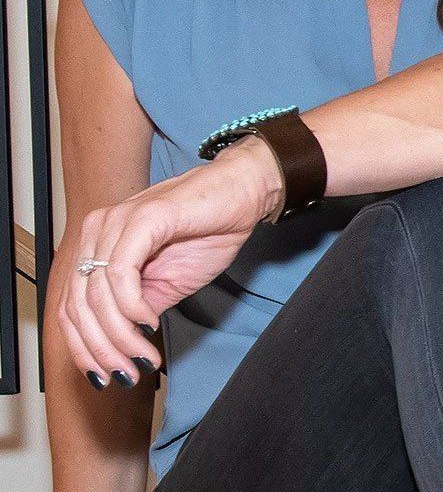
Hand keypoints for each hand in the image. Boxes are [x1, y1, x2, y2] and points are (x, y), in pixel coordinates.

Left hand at [57, 139, 281, 385]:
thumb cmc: (210, 231)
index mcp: (98, 243)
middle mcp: (98, 229)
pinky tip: (149, 322)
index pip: (70, 306)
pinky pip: (120, 274)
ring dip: (118, 337)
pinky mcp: (144, 217)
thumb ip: (133, 309)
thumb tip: (113, 350)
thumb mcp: (165, 284)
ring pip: (96, 296)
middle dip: (101, 350)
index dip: (83, 349)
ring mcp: (119, 220)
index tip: (107, 377)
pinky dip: (131, 307)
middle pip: (78, 306)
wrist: (246, 192)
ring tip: (144, 356)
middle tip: (128, 374)